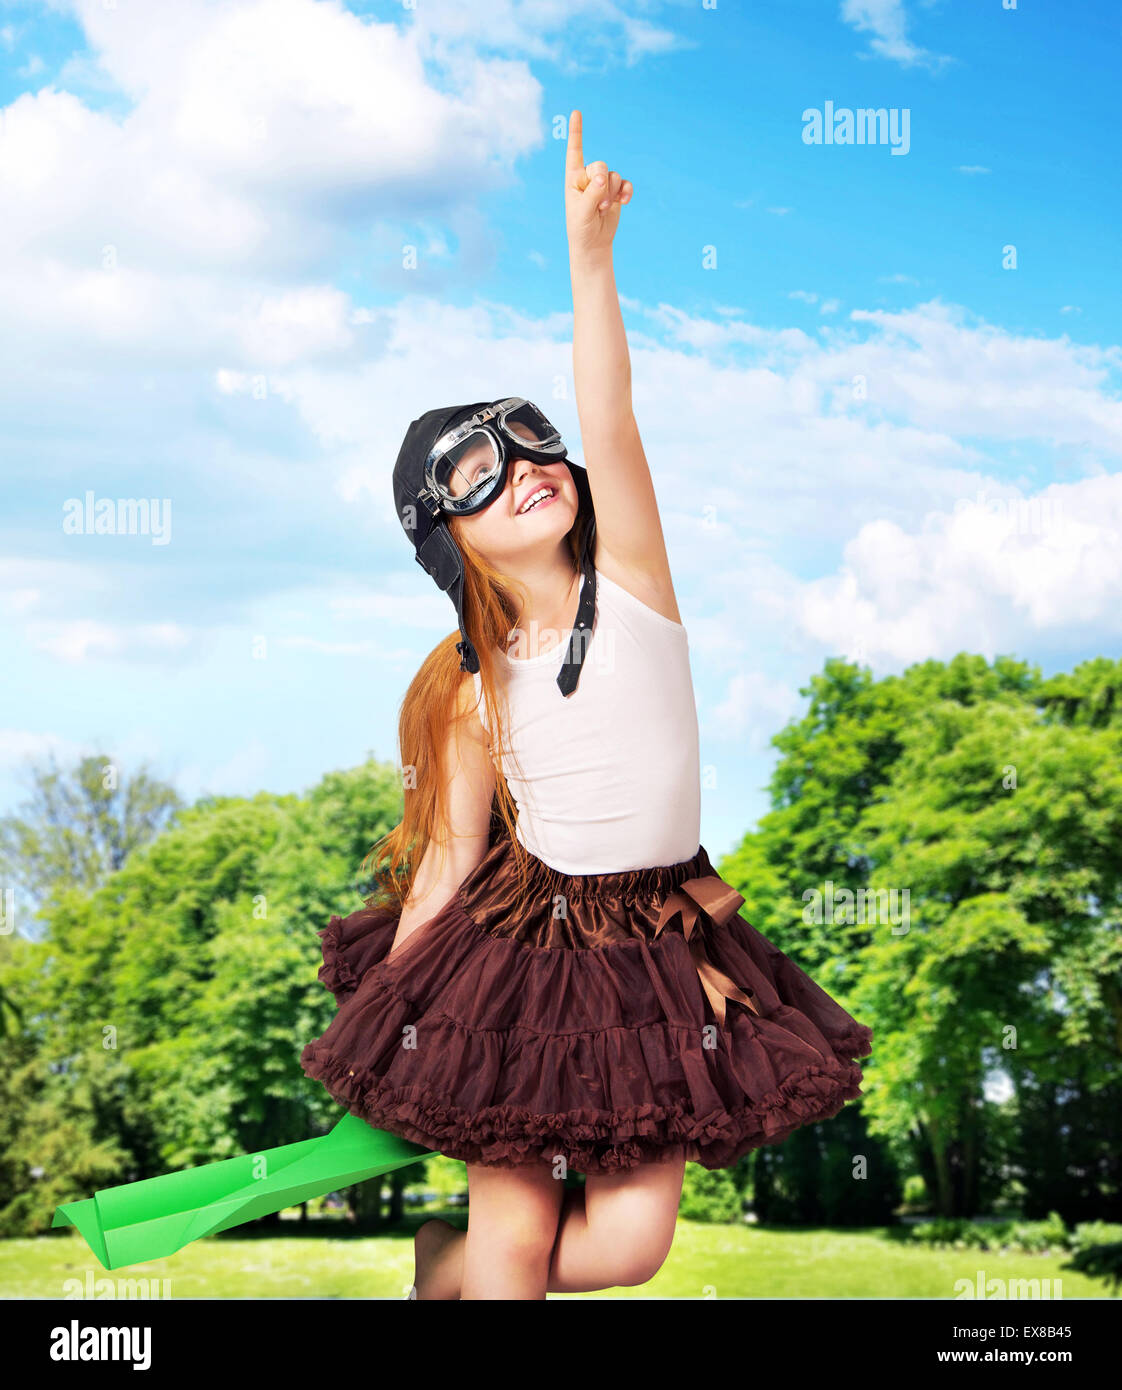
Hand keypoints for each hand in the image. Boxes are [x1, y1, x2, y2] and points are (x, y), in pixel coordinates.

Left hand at [564, 109, 631, 265]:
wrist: (593, 244)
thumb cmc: (580, 228)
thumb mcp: (582, 211)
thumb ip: (593, 192)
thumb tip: (604, 177)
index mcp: (573, 177)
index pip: (575, 152)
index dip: (576, 132)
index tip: (576, 112)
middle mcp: (588, 177)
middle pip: (600, 165)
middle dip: (602, 185)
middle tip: (598, 206)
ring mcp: (603, 184)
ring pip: (614, 176)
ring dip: (611, 194)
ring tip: (603, 210)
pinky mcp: (615, 192)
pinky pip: (625, 184)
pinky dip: (626, 192)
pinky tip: (624, 202)